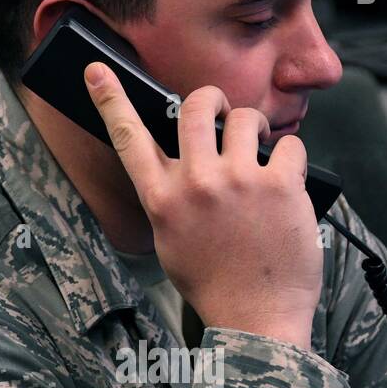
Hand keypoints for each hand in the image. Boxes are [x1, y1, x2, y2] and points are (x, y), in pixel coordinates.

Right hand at [84, 62, 321, 348]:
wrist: (256, 317)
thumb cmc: (213, 281)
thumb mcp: (170, 238)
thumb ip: (169, 196)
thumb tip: (179, 162)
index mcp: (161, 198)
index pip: (129, 137)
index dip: (111, 99)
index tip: (97, 70)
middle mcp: (196, 184)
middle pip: (196, 107)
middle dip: (211, 100)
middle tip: (222, 112)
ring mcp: (238, 181)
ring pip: (245, 117)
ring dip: (254, 127)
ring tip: (260, 150)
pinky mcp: (280, 186)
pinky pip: (289, 146)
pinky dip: (290, 159)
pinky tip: (286, 183)